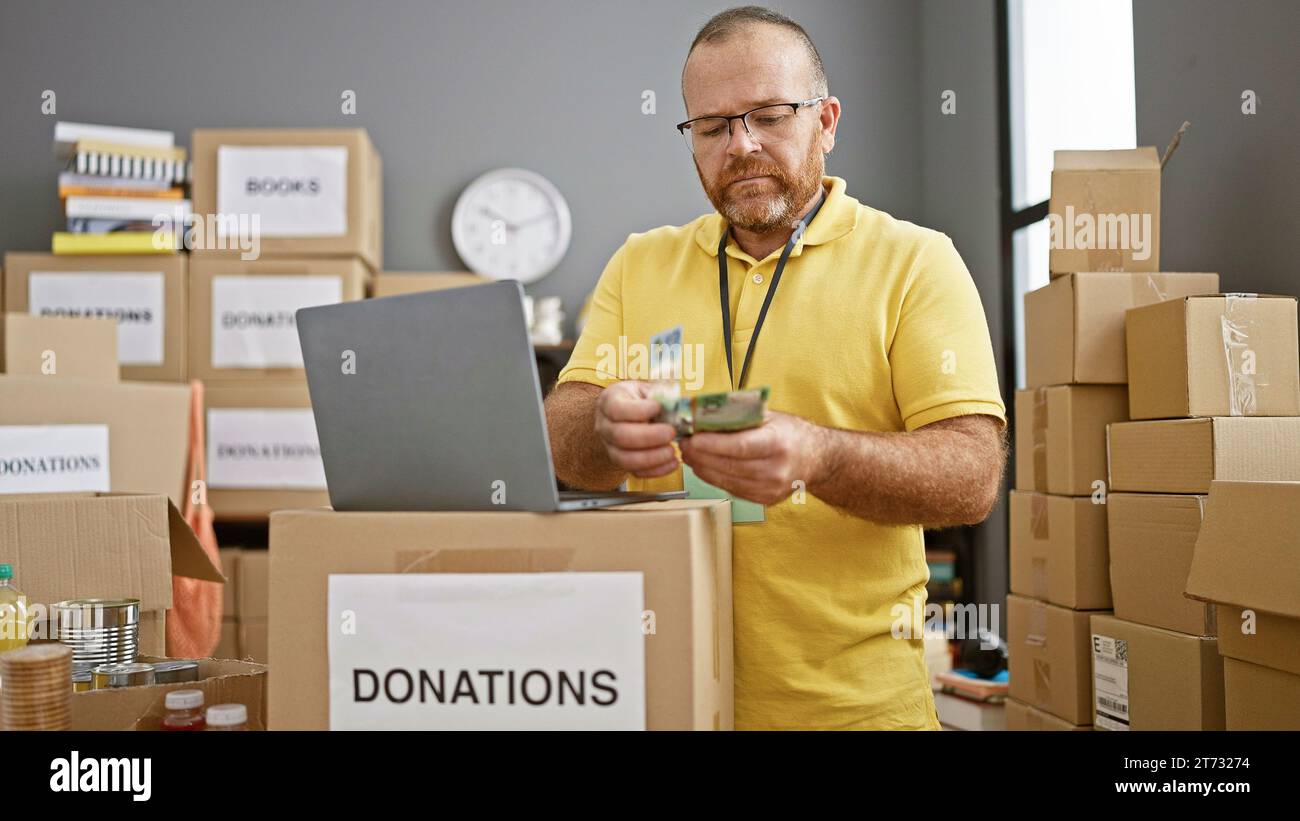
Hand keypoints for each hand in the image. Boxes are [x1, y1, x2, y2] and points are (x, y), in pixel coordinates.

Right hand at [595, 381, 679, 478]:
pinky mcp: (620, 462)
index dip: (638, 411)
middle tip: (670, 433)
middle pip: (620, 435)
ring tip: (672, 451)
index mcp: (609, 401)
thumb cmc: (639, 400)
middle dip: (649, 436)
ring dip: (652, 457)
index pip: (617, 409)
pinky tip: (672, 463)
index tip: (658, 407)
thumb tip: (681, 406)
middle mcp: (604, 425)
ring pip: (625, 458)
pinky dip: (656, 470)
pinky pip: (635, 471)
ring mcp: (609, 446)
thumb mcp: (646, 390)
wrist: (626, 415)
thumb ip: (660, 396)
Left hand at [679, 411, 826, 503]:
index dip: (711, 444)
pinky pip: (730, 489)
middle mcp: (775, 470)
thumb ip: (739, 416)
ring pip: (725, 480)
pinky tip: (705, 466)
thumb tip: (704, 414)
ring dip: (702, 467)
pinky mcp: (763, 500)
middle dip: (700, 455)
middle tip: (684, 443)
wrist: (815, 459)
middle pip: (727, 466)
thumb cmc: (790, 433)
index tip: (692, 438)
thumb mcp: (769, 416)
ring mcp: (769, 489)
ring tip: (690, 454)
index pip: (738, 447)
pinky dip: (714, 477)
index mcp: (778, 444)